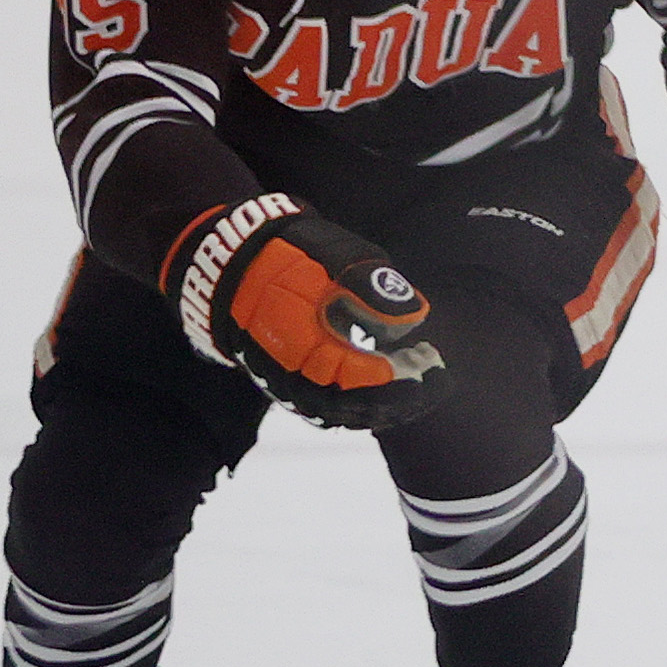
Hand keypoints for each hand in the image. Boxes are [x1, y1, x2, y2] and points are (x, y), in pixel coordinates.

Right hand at [165, 193, 450, 428]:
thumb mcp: (336, 256)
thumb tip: (416, 318)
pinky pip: (327, 408)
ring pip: (343, 413)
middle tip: (435, 375)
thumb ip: (373, 287)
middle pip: (359, 407)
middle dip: (404, 397)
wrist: (231, 261)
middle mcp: (295, 375)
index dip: (406, 378)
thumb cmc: (289, 253)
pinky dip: (360, 406)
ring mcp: (288, 384)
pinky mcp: (286, 384)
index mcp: (308, 344)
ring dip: (385, 405)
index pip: (367, 380)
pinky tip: (388, 391)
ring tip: (419, 383)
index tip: (434, 361)